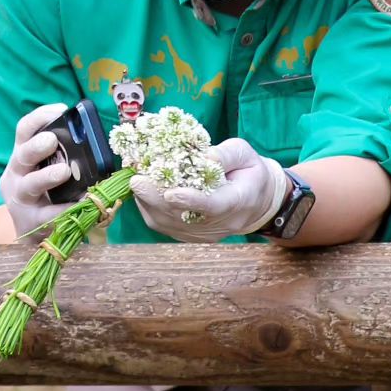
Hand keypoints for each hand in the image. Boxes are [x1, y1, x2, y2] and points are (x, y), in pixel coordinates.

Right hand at [0, 103, 72, 236]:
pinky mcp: (30, 221)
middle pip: (22, 154)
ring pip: (30, 184)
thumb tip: (92, 140)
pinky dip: (65, 207)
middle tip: (52, 141)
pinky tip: (80, 202)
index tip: (61, 110)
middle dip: (37, 146)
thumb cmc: (45, 193)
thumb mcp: (46, 169)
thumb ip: (63, 154)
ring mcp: (20, 198)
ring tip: (64, 172)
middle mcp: (16, 174)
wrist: (32, 233)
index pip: (24, 130)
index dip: (40, 118)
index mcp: (22, 155)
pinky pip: (48, 214)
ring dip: (46, 176)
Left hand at [130, 137, 289, 242]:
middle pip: (182, 217)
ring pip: (168, 224)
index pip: (214, 205)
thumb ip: (226, 154)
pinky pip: (163, 226)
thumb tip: (203, 157)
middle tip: (137, 180)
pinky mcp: (189, 237)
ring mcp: (202, 234)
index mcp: (238, 201)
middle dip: (156, 198)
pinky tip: (143, 192)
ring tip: (137, 181)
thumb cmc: (247, 172)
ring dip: (148, 202)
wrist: (254, 202)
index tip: (171, 193)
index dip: (192, 201)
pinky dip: (149, 208)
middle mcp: (219, 224)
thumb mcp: (245, 154)